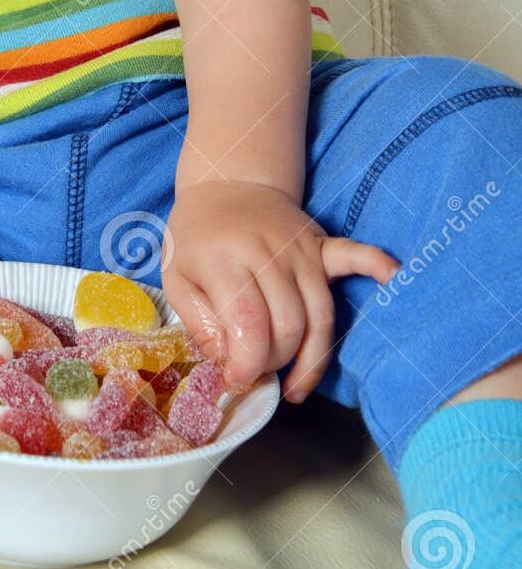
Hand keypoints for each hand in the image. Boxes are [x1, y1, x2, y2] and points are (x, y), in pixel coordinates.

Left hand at [160, 179, 400, 403]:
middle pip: (288, 326)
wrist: (225, 183)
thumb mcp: (176, 278)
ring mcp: (299, 248)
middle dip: (275, 363)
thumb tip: (230, 362)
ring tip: (295, 386)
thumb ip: (198, 323)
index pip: (249, 323)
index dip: (247, 363)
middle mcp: (267, 252)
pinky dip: (375, 264)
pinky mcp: (320, 244)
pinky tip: (393, 278)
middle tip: (256, 373)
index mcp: (225, 260)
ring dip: (311, 359)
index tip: (237, 379)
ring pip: (319, 315)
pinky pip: (353, 255)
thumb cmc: (197, 237)